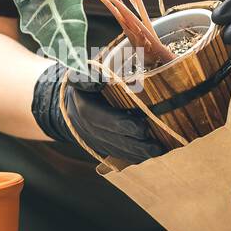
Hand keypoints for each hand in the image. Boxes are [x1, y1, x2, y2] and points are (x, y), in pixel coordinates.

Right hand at [31, 62, 165, 164]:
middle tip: (157, 147)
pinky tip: (148, 155)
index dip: (124, 125)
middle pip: (114, 140)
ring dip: (137, 153)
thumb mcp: (84, 74)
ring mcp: (93, 140)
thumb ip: (90, 75)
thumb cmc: (85, 82)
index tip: (144, 129)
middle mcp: (87, 128)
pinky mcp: (99, 147)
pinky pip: (117, 154)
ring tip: (158, 151)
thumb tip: (100, 79)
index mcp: (85, 108)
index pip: (105, 120)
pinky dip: (133, 156)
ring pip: (116, 150)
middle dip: (136, 145)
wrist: (72, 101)